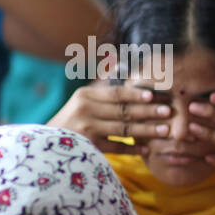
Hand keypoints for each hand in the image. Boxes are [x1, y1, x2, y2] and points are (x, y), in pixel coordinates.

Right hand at [49, 83, 172, 153]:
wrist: (46, 145)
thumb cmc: (72, 120)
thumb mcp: (82, 100)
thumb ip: (103, 89)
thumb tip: (121, 64)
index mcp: (85, 96)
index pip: (116, 93)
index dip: (136, 94)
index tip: (154, 95)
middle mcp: (85, 110)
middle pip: (123, 111)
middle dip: (148, 111)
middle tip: (168, 112)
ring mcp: (86, 130)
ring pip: (124, 129)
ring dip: (147, 130)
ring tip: (165, 130)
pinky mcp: (89, 147)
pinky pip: (117, 147)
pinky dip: (133, 148)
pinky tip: (147, 149)